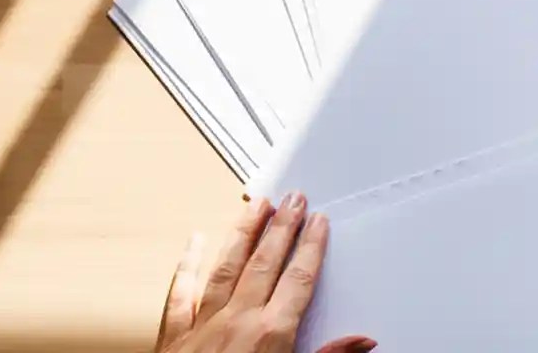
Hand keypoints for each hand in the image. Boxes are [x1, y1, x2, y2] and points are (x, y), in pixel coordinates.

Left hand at [156, 192, 375, 352]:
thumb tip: (363, 342)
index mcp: (270, 335)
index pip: (298, 279)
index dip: (311, 247)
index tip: (319, 222)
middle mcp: (237, 322)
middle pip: (266, 263)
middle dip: (283, 227)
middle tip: (295, 198)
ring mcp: (203, 325)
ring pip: (227, 267)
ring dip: (244, 232)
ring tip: (257, 205)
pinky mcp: (174, 337)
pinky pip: (181, 292)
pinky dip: (189, 264)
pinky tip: (196, 240)